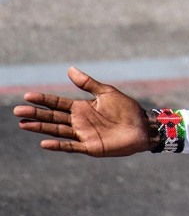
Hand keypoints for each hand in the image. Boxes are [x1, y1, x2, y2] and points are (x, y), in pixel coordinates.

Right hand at [12, 67, 152, 156]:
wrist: (144, 127)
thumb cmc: (128, 109)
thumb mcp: (107, 93)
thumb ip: (88, 84)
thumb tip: (70, 69)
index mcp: (82, 108)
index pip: (57, 103)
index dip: (43, 100)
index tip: (27, 96)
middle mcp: (79, 121)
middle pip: (53, 117)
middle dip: (36, 114)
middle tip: (17, 111)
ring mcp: (83, 134)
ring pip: (57, 130)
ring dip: (41, 128)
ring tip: (23, 125)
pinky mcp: (91, 147)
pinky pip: (71, 146)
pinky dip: (58, 145)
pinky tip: (44, 143)